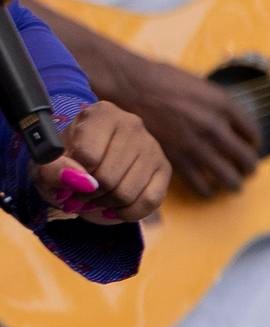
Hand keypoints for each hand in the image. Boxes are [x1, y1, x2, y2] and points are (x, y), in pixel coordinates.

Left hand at [37, 97, 167, 223]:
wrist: (88, 164)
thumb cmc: (67, 161)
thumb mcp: (48, 163)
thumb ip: (53, 169)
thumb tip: (80, 181)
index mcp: (101, 114)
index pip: (87, 156)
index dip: (73, 176)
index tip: (67, 180)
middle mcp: (132, 124)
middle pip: (108, 177)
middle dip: (89, 195)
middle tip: (78, 196)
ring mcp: (152, 146)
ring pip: (127, 193)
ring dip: (105, 205)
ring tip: (94, 200)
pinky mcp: (164, 168)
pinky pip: (149, 201)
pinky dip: (128, 213)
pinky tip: (115, 208)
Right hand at [117, 60, 260, 197]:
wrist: (129, 86)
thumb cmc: (162, 80)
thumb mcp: (201, 86)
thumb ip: (220, 105)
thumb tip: (232, 122)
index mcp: (225, 105)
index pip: (253, 132)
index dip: (255, 142)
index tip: (252, 146)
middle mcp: (215, 127)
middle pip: (246, 158)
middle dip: (249, 166)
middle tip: (248, 170)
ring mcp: (196, 145)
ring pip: (229, 177)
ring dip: (234, 183)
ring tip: (234, 185)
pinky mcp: (176, 159)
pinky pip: (200, 184)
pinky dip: (207, 189)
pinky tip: (208, 189)